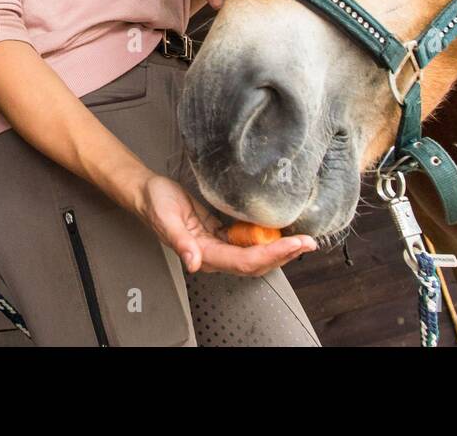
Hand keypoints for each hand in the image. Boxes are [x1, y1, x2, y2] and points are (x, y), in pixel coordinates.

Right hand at [134, 172, 316, 276]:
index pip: (244, 262)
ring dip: (280, 250)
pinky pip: (249, 242)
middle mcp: (214, 254)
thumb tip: (193, 262)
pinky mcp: (221, 234)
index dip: (271, 255)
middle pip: (256, 263)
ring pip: (256, 255)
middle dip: (284, 255)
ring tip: (303, 240)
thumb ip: (180, 242)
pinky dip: (268, 239)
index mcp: (203, 254)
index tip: (294, 245)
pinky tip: (282, 231)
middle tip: (309, 242)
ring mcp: (219, 245)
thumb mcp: (165, 218)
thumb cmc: (155, 204)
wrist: (147, 193)